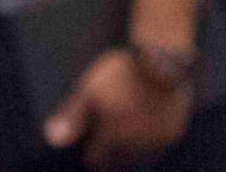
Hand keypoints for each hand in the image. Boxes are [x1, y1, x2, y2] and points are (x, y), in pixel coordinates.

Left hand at [45, 48, 193, 169]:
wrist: (161, 62)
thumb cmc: (119, 75)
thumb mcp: (87, 90)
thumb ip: (71, 117)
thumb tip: (52, 140)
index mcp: (113, 136)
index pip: (98, 159)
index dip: (91, 156)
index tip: (87, 153)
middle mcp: (137, 144)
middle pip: (119, 162)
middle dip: (109, 158)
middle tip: (102, 153)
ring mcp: (157, 140)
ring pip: (139, 158)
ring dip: (128, 155)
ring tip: (119, 147)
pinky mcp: (173, 133)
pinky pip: (156, 148)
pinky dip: (146, 147)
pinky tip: (141, 137)